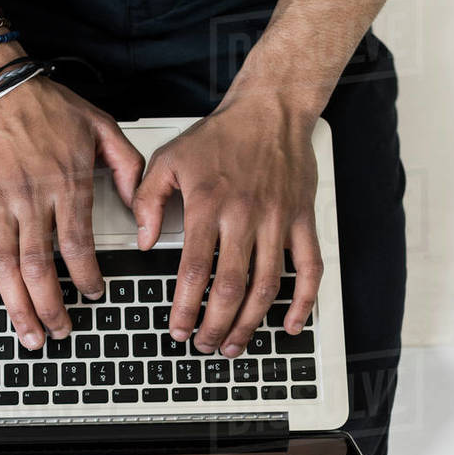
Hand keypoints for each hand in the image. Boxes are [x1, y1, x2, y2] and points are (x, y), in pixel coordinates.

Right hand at [0, 75, 143, 347]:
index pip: (78, 246)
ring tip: (29, 335)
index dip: (87, 278)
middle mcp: (31, 200)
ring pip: (7, 269)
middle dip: (52, 307)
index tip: (94, 294)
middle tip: (61, 330)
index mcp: (66, 185)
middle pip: (42, 268)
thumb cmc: (42, 102)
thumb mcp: (100, 125)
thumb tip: (139, 205)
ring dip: (18, 307)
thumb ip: (126, 165)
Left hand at [132, 87, 322, 355]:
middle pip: (232, 287)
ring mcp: (279, 220)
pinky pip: (310, 268)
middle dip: (216, 325)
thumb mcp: (168, 159)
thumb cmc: (220, 136)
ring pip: (267, 285)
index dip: (186, 308)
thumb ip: (147, 200)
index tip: (179, 329)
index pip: (195, 271)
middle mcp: (245, 216)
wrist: (270, 109)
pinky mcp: (303, 220)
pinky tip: (289, 324)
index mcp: (209, 205)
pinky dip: (303, 301)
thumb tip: (143, 240)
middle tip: (204, 345)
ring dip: (250, 323)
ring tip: (234, 344)